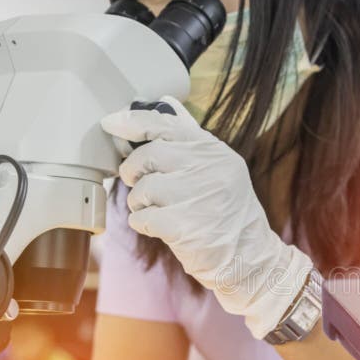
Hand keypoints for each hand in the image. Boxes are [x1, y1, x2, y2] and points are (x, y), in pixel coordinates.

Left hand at [101, 96, 312, 338]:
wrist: (248, 257)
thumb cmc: (227, 212)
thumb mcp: (219, 168)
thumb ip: (190, 137)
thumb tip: (166, 102)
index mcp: (214, 152)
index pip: (166, 125)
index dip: (133, 121)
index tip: (111, 123)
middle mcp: (208, 170)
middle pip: (148, 155)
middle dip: (134, 171)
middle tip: (140, 184)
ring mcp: (196, 198)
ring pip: (142, 188)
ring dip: (140, 202)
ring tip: (157, 210)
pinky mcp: (184, 227)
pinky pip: (142, 217)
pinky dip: (143, 224)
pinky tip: (160, 227)